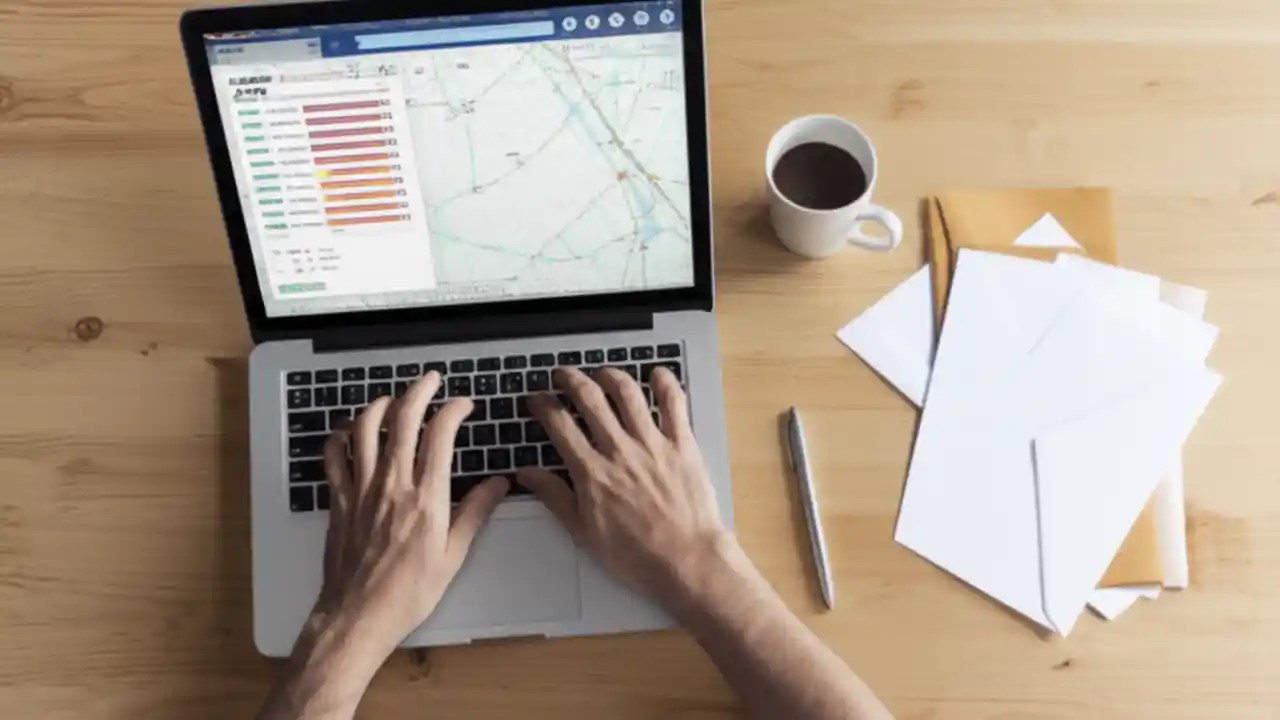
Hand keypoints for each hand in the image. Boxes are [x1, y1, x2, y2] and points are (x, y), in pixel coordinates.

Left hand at [311, 372, 508, 654]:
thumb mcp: (453, 556)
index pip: (440, 435)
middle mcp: (392, 486)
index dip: (453, 410)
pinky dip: (339, 438)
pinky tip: (347, 432)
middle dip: (418, 391)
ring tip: (392, 398)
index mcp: (427, 498)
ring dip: (379, 406)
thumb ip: (475, 513)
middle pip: (402, 421)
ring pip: (365, 430)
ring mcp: (361, 490)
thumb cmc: (407, 593)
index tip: (463, 404)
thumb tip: (498, 485)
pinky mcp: (338, 501)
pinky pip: (334, 458)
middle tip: (429, 380)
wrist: (358, 615)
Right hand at [517, 367, 733, 610]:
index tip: (537, 398)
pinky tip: (656, 373)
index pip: (560, 424)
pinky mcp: (682, 445)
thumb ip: (555, 497)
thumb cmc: (635, 554)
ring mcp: (652, 444)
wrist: (686, 560)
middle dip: (571, 380)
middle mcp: (619, 450)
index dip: (544, 405)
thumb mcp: (583, 531)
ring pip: (627, 394)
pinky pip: (674, 404)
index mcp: (592, 472)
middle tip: (563, 375)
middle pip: (589, 399)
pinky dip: (665, 384)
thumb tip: (526, 474)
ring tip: (601, 372)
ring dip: (610, 376)